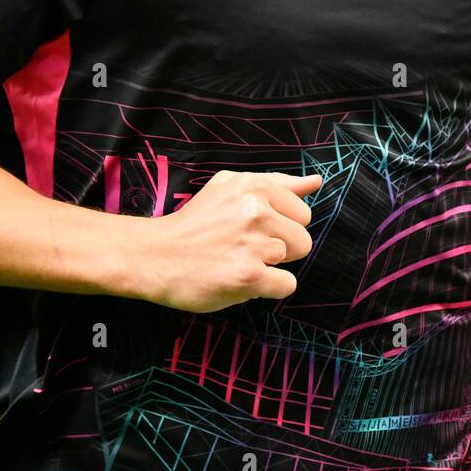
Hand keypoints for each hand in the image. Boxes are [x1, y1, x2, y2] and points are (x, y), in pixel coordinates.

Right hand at [144, 169, 320, 312]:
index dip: (281, 225)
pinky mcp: (249, 275)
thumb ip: (278, 184)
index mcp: (254, 185)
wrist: (154, 256)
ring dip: (269, 268)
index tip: (252, 229)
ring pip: (293, 262)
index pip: (303, 212)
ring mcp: (253, 243)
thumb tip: (316, 182)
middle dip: (280, 248)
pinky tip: (241, 279)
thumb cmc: (195, 224)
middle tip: (244, 247)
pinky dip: (267, 289)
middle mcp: (256, 210)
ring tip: (237, 261)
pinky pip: (286, 285)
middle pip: (304, 239)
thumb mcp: (231, 188)